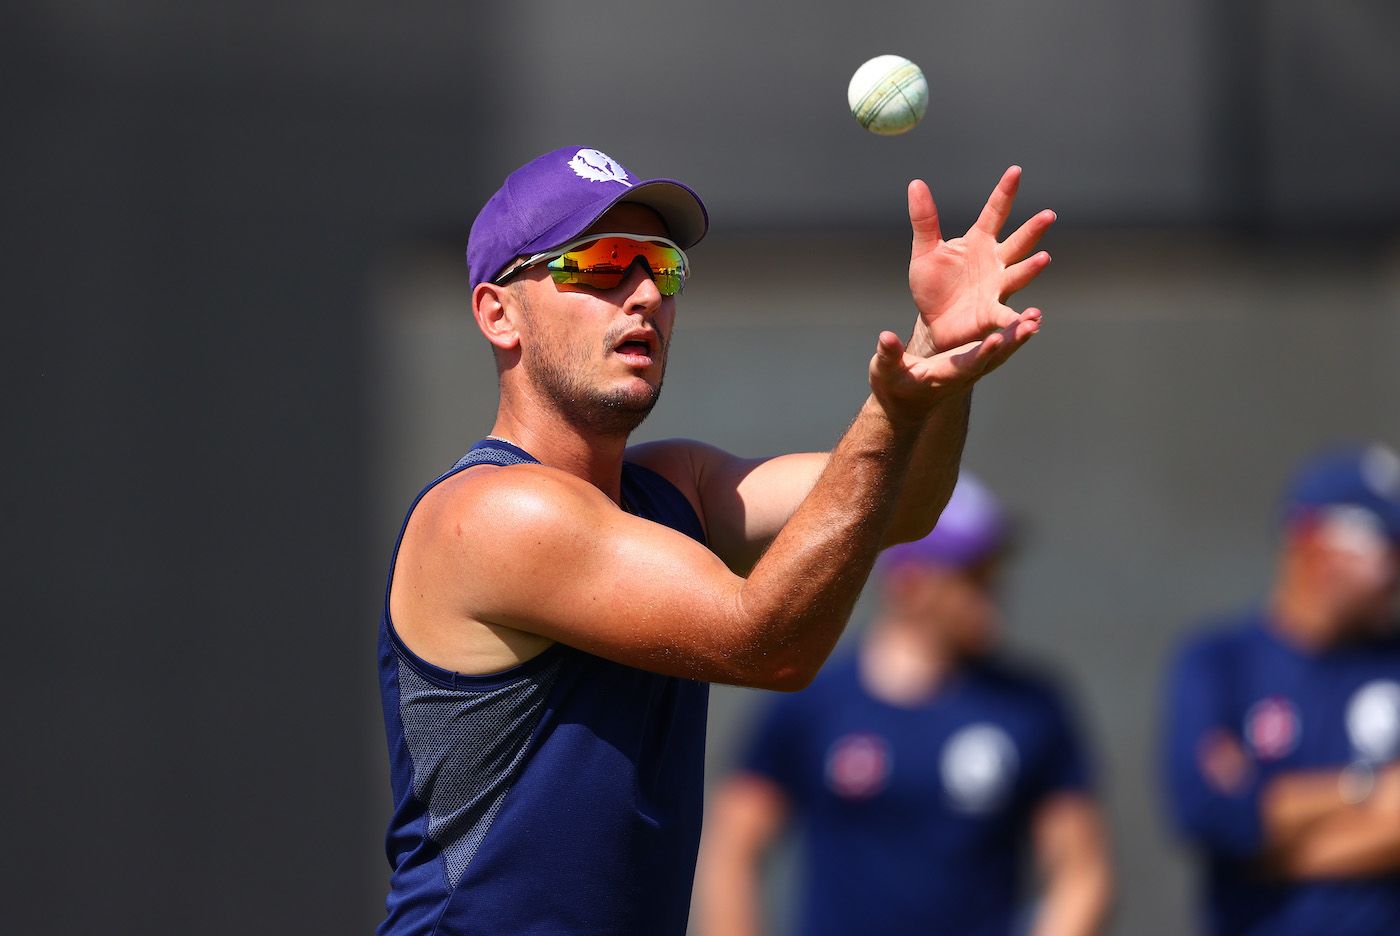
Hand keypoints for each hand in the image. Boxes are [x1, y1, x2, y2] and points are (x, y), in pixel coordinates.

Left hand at [909, 166, 1054, 351]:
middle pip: (1018, 243)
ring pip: (1018, 275)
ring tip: (1044, 258)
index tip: (1015, 171)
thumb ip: (924, 220)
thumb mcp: (925, 251)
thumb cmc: (933, 285)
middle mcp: (995, 263)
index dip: (1004, 193)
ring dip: (1031, 268)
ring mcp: (997, 288)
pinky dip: (1018, 318)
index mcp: (979, 242)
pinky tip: (1033, 319)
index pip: (995, 212)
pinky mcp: (991, 314)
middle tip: (1048, 215)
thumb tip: (915, 184)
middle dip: (1033, 230)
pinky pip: (1006, 315)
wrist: (932, 323)